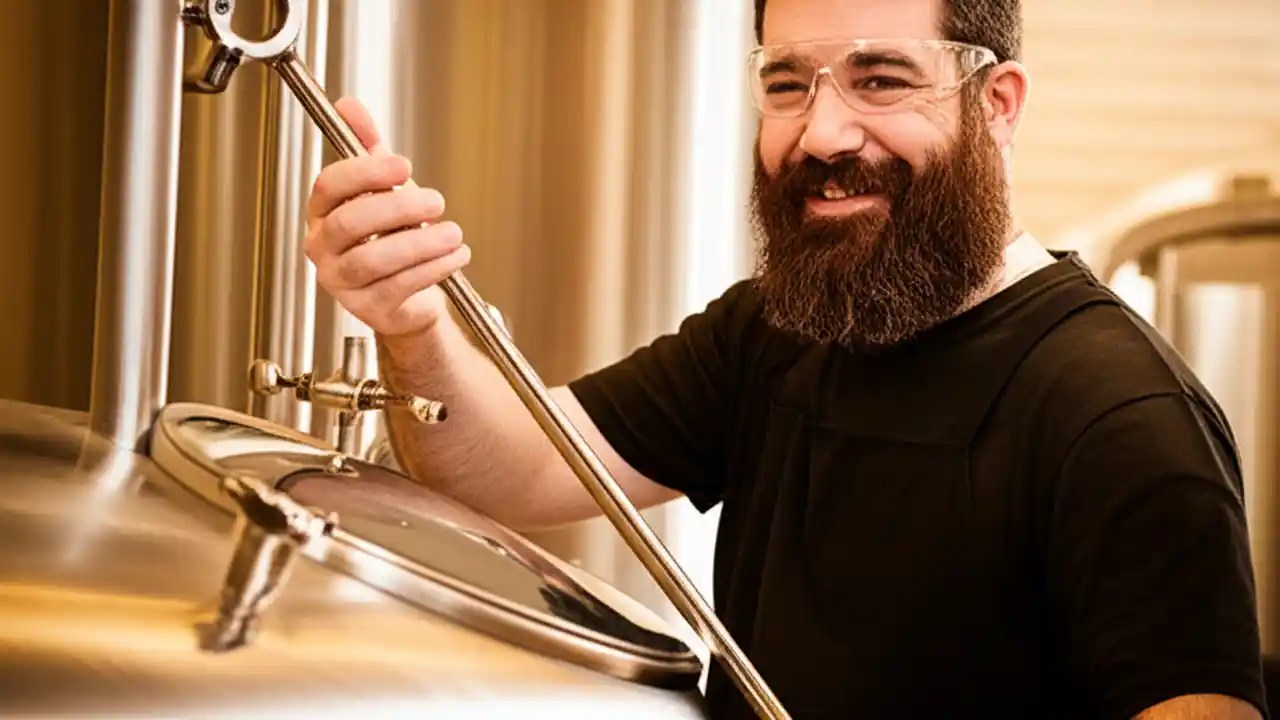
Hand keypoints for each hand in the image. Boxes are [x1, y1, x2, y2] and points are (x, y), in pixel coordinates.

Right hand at [304, 97, 470, 337]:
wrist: (409, 297)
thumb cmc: (392, 239)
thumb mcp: (383, 188)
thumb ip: (367, 147)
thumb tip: (349, 105)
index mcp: (323, 214)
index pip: (329, 187)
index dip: (365, 173)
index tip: (403, 165)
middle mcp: (324, 248)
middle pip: (350, 224)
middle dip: (397, 208)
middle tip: (436, 201)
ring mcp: (342, 281)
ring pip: (373, 260)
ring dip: (419, 244)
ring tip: (452, 233)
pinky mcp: (369, 308)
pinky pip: (399, 286)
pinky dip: (433, 268)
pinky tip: (455, 256)